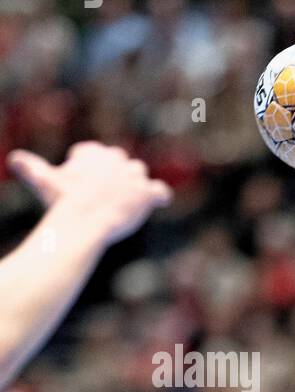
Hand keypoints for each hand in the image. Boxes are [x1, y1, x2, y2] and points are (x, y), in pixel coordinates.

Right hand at [8, 142, 170, 245]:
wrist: (86, 217)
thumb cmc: (63, 200)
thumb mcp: (44, 182)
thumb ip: (31, 169)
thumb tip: (14, 160)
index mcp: (94, 153)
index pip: (96, 153)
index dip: (91, 164)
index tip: (85, 178)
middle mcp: (117, 159)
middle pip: (121, 161)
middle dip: (115, 173)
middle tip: (109, 190)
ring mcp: (134, 176)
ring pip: (139, 173)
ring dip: (135, 184)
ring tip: (129, 197)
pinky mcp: (147, 193)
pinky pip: (160, 192)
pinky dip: (158, 196)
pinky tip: (155, 202)